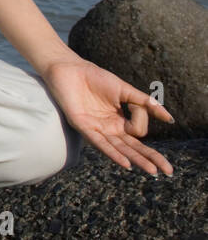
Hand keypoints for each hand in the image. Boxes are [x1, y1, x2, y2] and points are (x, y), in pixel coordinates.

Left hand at [41, 57, 174, 174]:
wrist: (70, 68)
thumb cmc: (95, 78)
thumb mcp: (125, 91)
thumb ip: (145, 104)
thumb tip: (170, 119)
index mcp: (118, 121)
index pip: (138, 132)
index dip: (142, 119)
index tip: (137, 105)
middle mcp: (108, 129)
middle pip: (132, 148)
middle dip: (151, 159)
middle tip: (169, 171)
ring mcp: (95, 129)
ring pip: (119, 149)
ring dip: (136, 160)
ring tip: (153, 171)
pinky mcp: (81, 125)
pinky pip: (99, 142)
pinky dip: (112, 153)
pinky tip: (125, 163)